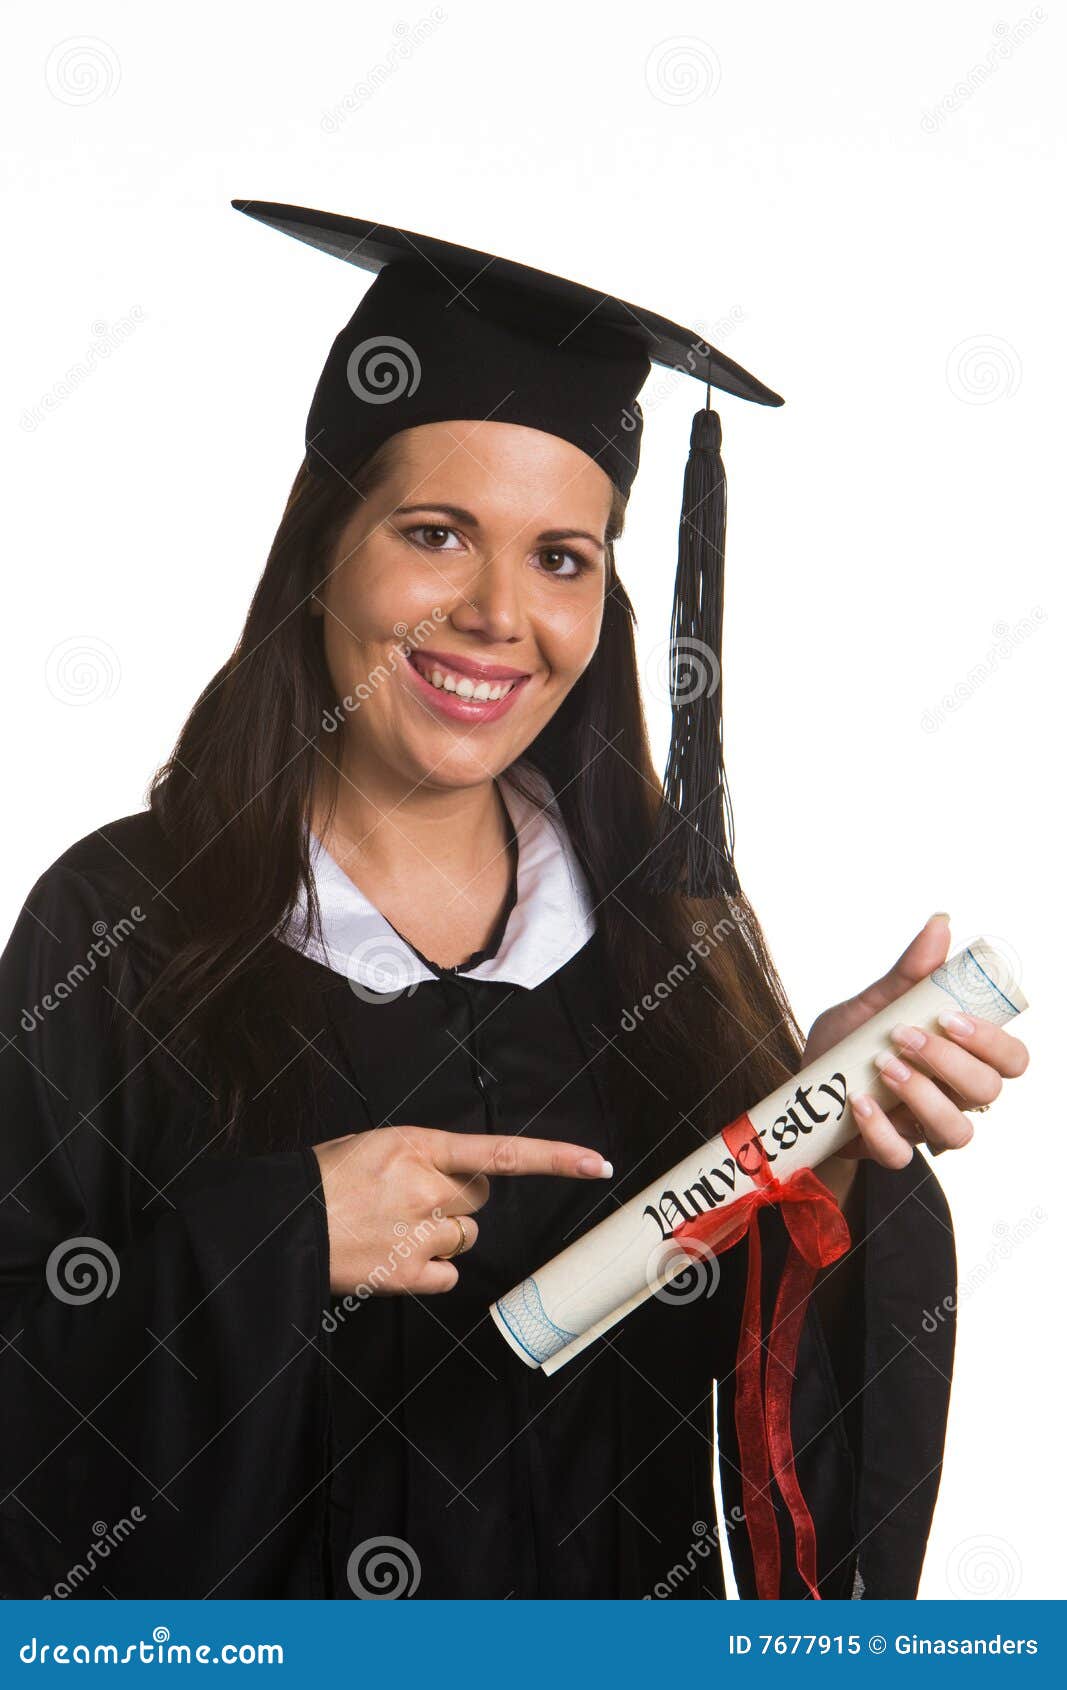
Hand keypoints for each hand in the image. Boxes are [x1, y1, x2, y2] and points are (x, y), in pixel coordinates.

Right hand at [311, 1125, 611, 1295]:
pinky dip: (428, 1271)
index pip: (502, 1151)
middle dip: (456, 1200)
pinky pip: (448, 1275)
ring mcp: (418, 1233)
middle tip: (413, 1201)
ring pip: (465, 1236)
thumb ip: (420, 1156)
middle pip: (479, 1198)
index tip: (598, 1165)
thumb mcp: (372, 1145)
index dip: (555, 1159)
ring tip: (392, 1229)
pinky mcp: (407, 1274)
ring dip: (440, 1235)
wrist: (281, 1222)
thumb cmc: (321, 1180)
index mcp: (417, 1145)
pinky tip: (395, 1258)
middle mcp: (425, 1186)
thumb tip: (454, 1175)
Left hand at [803, 914, 1028, 1178]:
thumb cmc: (849, 1044)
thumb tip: (941, 923)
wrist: (803, 1089)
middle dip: (951, 1062)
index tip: (949, 1016)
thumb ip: (907, 974)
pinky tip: (858, 1101)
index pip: (1010, 1059)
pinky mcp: (890, 1150)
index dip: (993, 1041)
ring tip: (883, 1064)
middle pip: (988, 1091)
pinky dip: (880, 1129)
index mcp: (961, 1057)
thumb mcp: (873, 1005)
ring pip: (957, 1130)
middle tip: (905, 1035)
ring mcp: (923, 1127)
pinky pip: (901, 1155)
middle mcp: (952, 1095)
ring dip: (922, 1095)